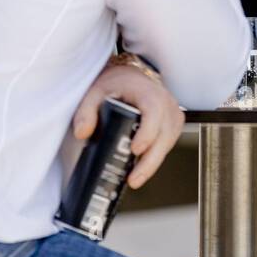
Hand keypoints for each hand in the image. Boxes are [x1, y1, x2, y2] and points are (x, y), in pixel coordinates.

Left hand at [72, 59, 184, 188]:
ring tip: (135, 178)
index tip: (135, 149)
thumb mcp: (95, 93)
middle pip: (164, 135)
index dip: (147, 133)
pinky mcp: (174, 123)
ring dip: (153, 162)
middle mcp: (166, 102)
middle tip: (134, 178)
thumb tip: (82, 133)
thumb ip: (86, 111)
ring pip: (168, 142)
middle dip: (150, 161)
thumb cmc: (115, 84)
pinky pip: (168, 142)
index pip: (154, 113)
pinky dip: (157, 155)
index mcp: (148, 92)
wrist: (130, 77)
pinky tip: (143, 167)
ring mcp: (173, 113)